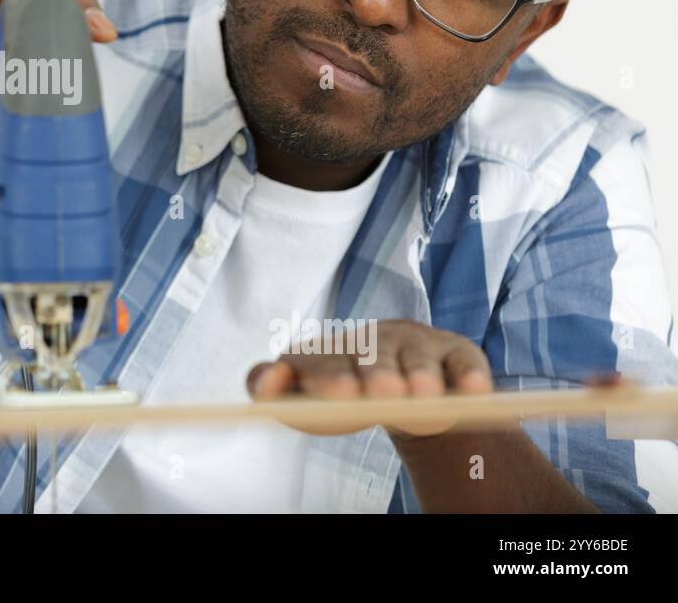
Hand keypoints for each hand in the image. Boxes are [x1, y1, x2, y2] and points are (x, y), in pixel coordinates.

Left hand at [244, 319, 493, 437]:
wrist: (405, 383)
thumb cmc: (346, 390)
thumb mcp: (306, 396)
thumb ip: (271, 390)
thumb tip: (262, 387)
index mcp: (328, 352)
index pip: (316, 361)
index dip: (323, 377)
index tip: (331, 394)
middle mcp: (371, 341)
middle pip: (370, 358)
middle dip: (375, 375)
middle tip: (380, 392)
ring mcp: (415, 343)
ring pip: (416, 359)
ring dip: (419, 376)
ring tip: (422, 396)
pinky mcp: (456, 352)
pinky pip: (464, 363)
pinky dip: (470, 377)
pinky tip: (474, 390)